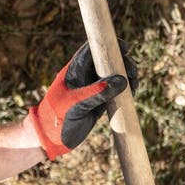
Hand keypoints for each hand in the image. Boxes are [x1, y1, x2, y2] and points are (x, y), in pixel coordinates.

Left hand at [27, 41, 137, 160]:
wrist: (49, 139)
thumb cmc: (57, 118)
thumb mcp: (76, 104)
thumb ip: (97, 92)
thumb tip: (122, 81)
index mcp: (75, 70)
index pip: (92, 50)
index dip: (108, 45)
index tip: (125, 47)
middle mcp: (84, 76)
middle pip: (106, 61)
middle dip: (122, 62)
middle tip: (133, 72)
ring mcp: (92, 88)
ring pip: (112, 76)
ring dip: (126, 76)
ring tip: (135, 84)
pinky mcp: (98, 102)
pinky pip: (114, 91)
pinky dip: (125, 90)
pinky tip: (132, 93)